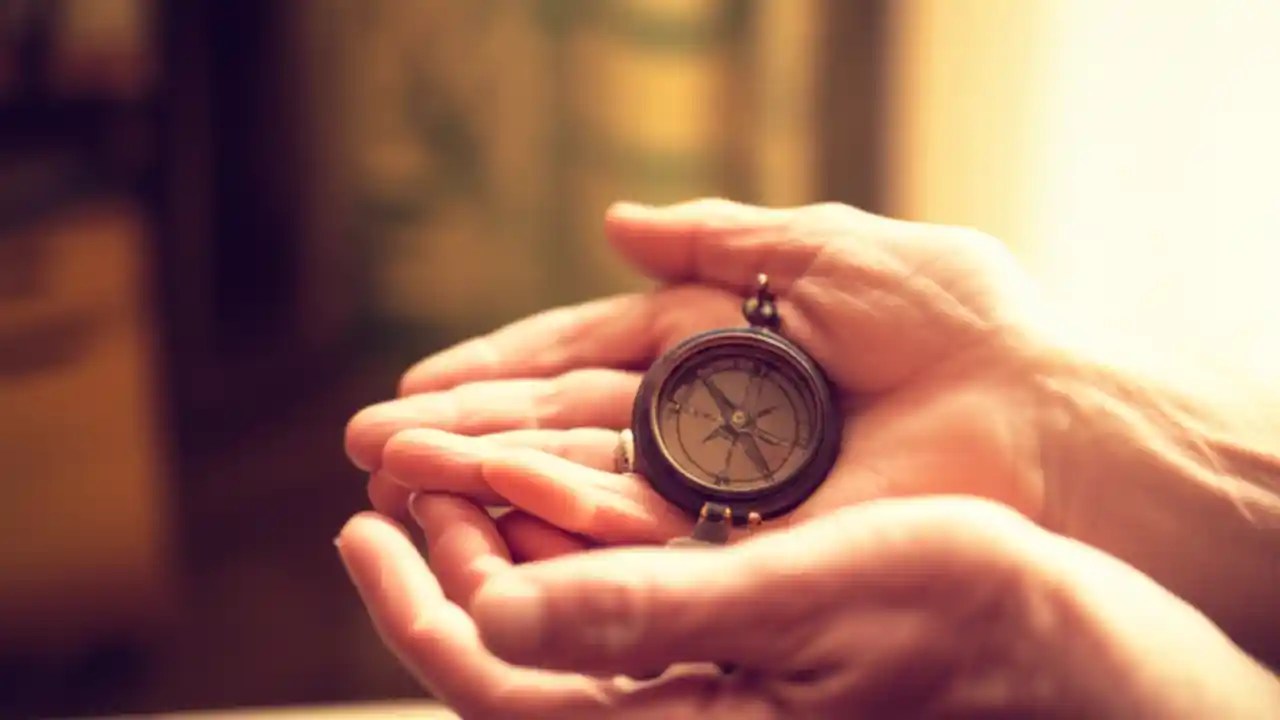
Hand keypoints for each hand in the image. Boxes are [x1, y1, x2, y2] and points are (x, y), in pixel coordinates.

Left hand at [336, 495, 1279, 718]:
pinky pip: (622, 609)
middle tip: (399, 467)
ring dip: (499, 546)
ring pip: (561, 630)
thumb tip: (491, 623)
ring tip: (454, 466)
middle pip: (514, 659)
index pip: (497, 692)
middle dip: (446, 561)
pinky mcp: (740, 659)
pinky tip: (553, 489)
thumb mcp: (814, 595)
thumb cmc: (978, 619)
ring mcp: (709, 695)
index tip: (366, 515)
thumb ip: (651, 616)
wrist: (1087, 650)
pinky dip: (571, 545)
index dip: (414, 605)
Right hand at [345, 199, 1050, 548]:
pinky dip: (565, 525)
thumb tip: (613, 218)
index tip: (423, 380)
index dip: (502, 369)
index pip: (584, 357)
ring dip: (488, 480)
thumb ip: (718, 237)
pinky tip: (490, 516)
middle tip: (369, 443)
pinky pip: (641, 539)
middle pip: (564, 428)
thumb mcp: (825, 249)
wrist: (1041, 412)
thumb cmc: (954, 318)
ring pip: (582, 486)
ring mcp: (720, 495)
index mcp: (716, 344)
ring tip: (397, 476)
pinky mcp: (747, 552)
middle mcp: (704, 425)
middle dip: (466, 432)